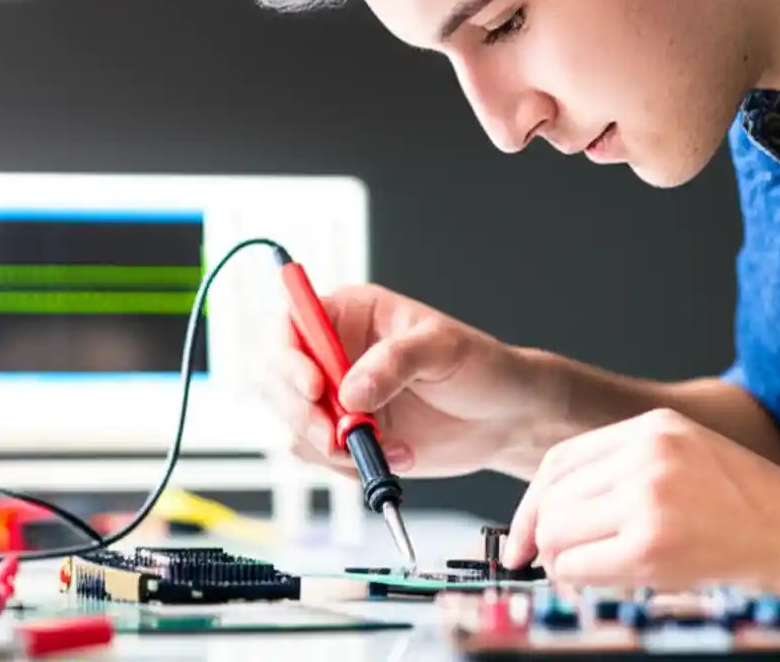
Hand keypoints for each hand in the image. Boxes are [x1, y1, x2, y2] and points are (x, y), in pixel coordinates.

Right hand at [259, 284, 561, 478]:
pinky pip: (318, 455)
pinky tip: (396, 457)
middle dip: (300, 412)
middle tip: (337, 437)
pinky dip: (349, 466)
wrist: (503, 419)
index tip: (313, 388)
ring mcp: (335, 397)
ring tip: (387, 448)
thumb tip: (349, 393)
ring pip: (293, 422)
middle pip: (275, 377)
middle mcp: (333, 352)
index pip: (290, 323)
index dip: (287, 355)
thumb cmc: (480, 367)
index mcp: (350, 313)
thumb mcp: (443, 350)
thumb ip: (395, 364)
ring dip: (329, 445)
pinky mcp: (344, 436)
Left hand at [502, 409, 779, 589]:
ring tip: (586, 573)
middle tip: (552, 563)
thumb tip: (560, 507)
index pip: (560, 460)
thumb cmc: (751, 505)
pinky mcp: (652, 544)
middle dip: (544, 536)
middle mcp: (645, 453)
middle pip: (553, 496)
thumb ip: (629, 466)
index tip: (523, 534)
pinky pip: (577, 564)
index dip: (532, 502)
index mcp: (652, 427)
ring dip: (560, 561)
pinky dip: (575, 580)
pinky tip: (598, 584)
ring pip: (558, 530)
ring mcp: (648, 497)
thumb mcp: (688, 455)